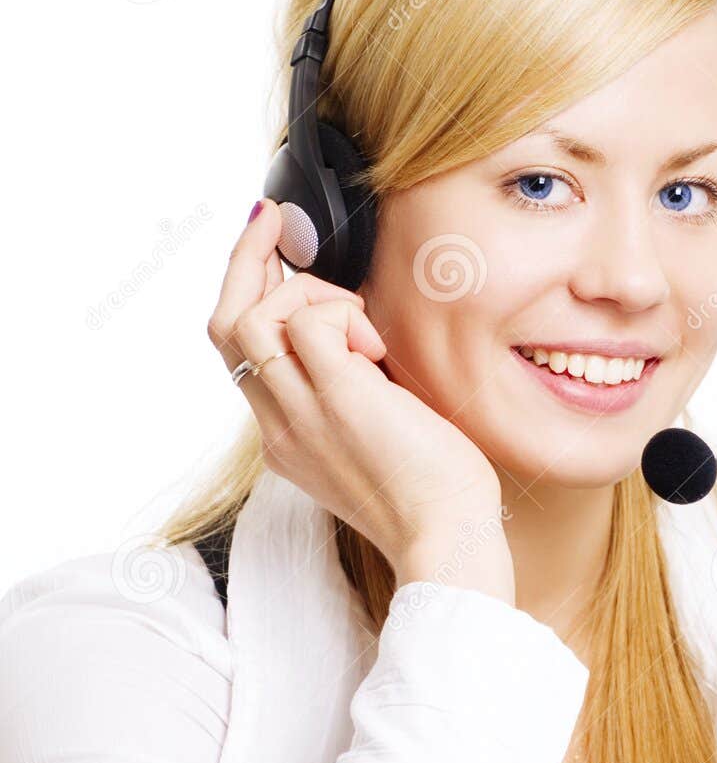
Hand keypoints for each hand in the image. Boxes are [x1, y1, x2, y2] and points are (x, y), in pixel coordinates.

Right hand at [206, 200, 506, 566]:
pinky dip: (343, 313)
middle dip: (244, 262)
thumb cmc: (435, 500)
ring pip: (251, 318)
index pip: (241, 355)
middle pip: (225, 327)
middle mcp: (280, 427)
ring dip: (305, 293)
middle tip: (271, 220)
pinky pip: (310, 320)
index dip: (247, 294)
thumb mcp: (379, 442)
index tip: (267, 251)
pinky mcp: (337, 398)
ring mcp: (300, 413)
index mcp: (287, 440)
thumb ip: (357, 395)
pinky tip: (379, 347)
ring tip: (362, 325)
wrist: (447, 542)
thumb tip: (369, 343)